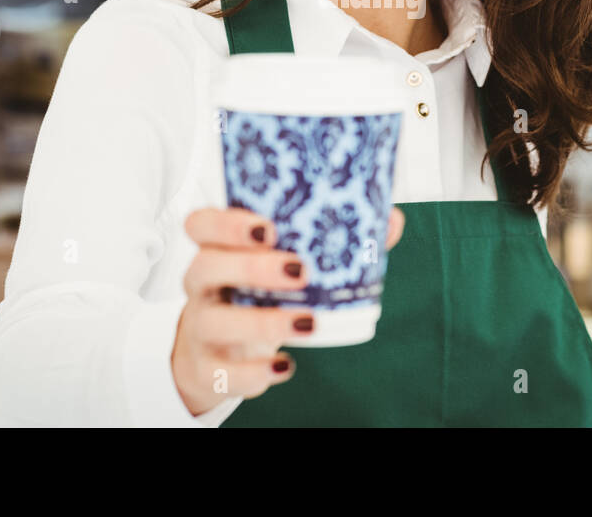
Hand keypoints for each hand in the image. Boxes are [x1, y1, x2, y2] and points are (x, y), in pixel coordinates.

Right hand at [171, 205, 405, 416]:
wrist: (218, 350)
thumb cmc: (260, 293)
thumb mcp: (285, 264)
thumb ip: (337, 238)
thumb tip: (391, 219)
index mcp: (218, 248)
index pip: (200, 224)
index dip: (227, 222)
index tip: (268, 228)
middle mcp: (201, 284)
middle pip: (204, 266)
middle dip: (251, 267)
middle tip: (300, 271)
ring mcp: (200, 326)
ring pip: (212, 321)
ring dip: (262, 322)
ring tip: (308, 323)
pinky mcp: (207, 368)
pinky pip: (222, 372)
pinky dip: (254, 372)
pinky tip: (285, 366)